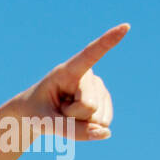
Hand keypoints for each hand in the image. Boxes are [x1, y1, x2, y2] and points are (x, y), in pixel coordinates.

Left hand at [9, 23, 128, 140]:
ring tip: (65, 112)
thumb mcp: (43, 123)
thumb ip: (71, 130)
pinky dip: (88, 128)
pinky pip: (103, 125)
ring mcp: (98, 88)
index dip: (108, 42)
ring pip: (98, 119)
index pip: (90, 54)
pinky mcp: (105, 101)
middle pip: (88, 107)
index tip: (125, 26)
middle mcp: (87, 76)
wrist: (34, 116)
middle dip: (72, 117)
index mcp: (67, 71)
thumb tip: (106, 133)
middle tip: (58, 110)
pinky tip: (77, 117)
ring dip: (80, 123)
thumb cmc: (34, 113)